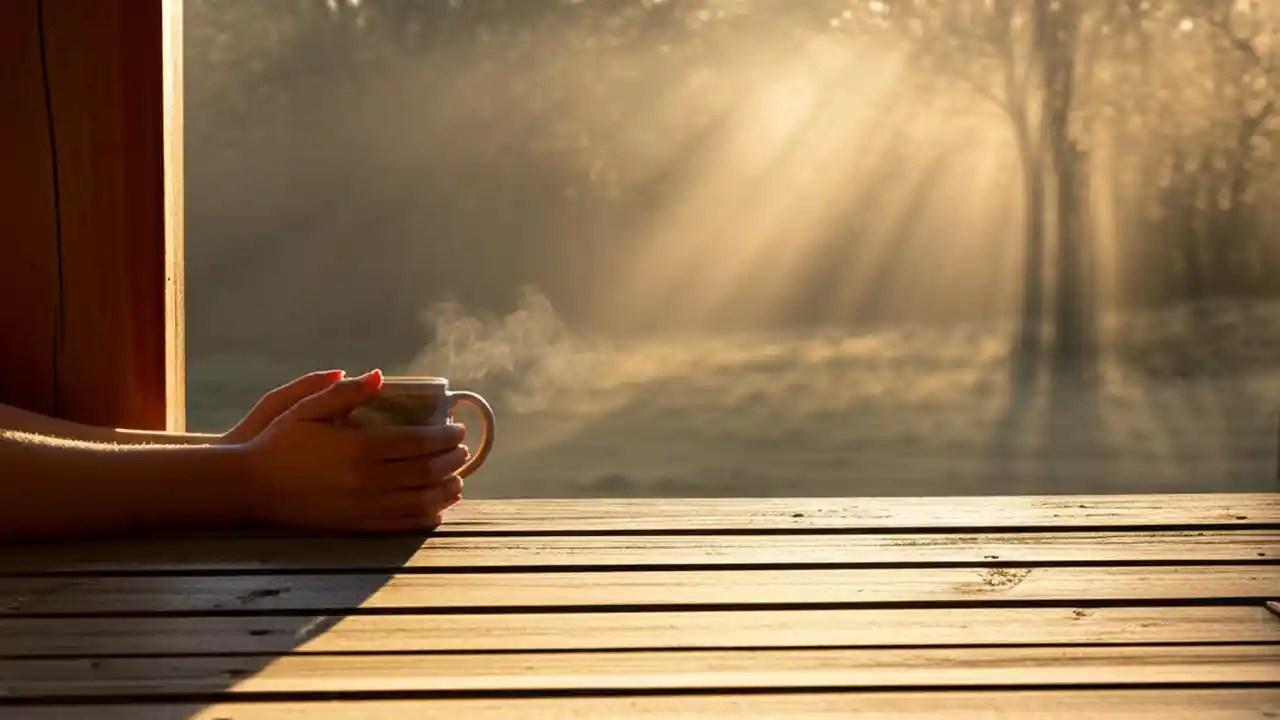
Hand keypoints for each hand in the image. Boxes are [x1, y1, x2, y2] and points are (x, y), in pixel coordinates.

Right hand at [237, 370, 468, 531]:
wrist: (249, 487)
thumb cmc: (278, 442)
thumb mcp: (306, 409)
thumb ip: (345, 393)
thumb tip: (379, 376)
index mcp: (359, 446)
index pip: (419, 442)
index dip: (445, 437)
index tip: (457, 430)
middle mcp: (366, 479)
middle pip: (426, 471)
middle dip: (452, 461)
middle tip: (463, 452)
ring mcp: (362, 506)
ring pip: (420, 501)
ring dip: (446, 491)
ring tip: (458, 481)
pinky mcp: (355, 526)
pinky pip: (401, 525)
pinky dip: (425, 516)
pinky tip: (436, 508)